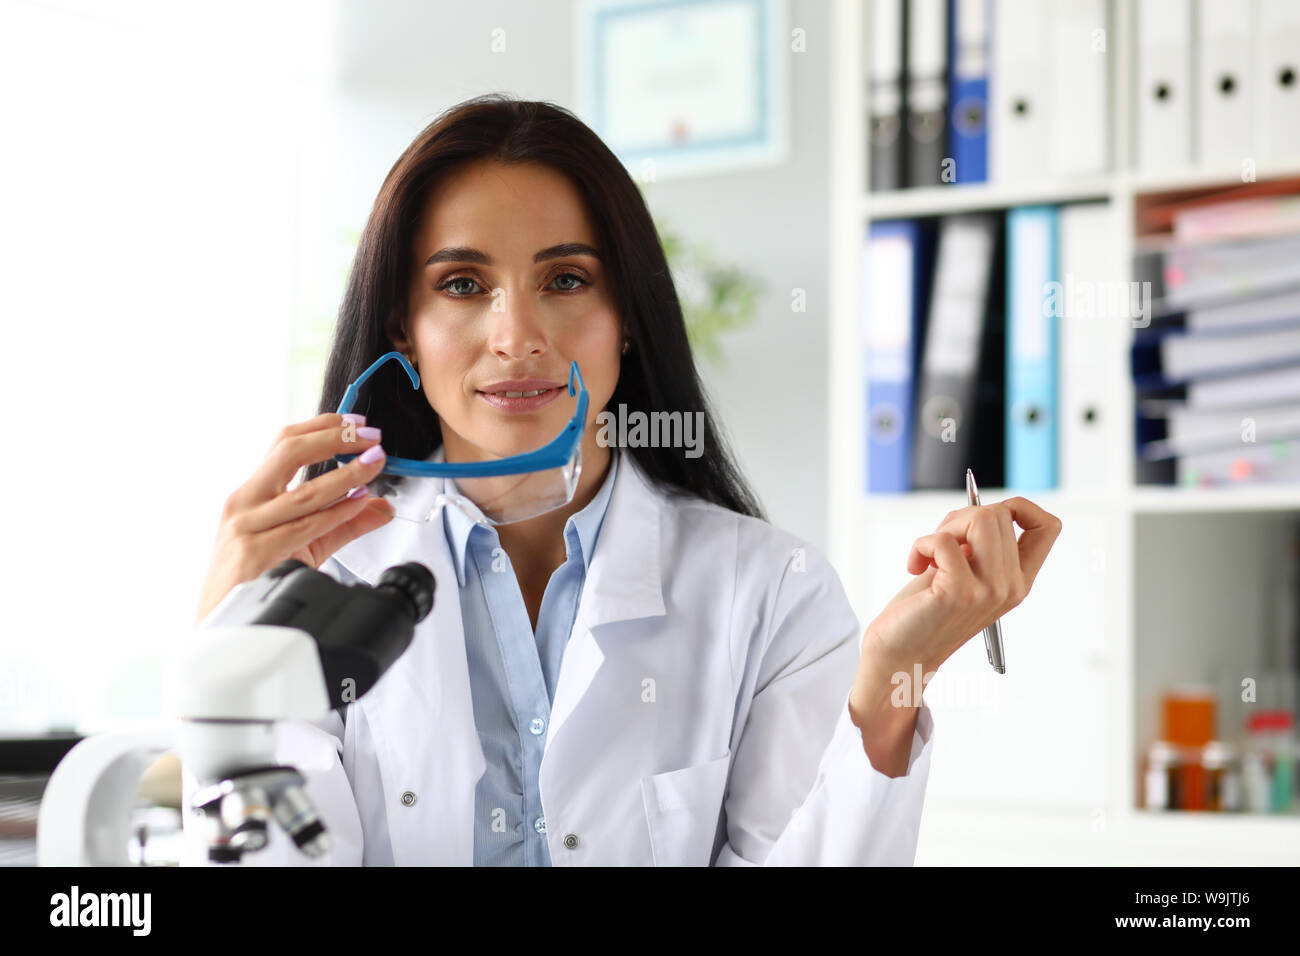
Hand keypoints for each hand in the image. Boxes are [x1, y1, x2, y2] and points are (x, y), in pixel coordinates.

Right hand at [194, 413, 394, 621]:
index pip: (284, 443)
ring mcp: (247, 528)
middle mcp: (244, 504)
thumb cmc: (254, 581)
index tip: (356, 422)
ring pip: (304, 491)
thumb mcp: (305, 545)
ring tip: (376, 463)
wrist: (221, 625)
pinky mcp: (255, 554)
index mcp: (251, 494)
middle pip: (289, 451)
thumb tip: (381, 507)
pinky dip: (336, 511)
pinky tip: (359, 502)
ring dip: (347, 474)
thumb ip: (343, 523)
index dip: (323, 427)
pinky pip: (304, 527)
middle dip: (335, 438)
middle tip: (372, 436)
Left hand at [862, 496, 1062, 687]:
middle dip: (961, 517)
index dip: (1019, 507)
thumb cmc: (925, 609)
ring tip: (930, 554)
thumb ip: (979, 544)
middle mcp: (1011, 587)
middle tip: (940, 544)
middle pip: (1001, 514)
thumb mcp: (964, 571)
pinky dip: (921, 545)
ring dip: (944, 528)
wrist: (899, 653)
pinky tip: (915, 566)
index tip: (982, 516)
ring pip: (980, 519)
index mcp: (1017, 580)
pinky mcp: (959, 592)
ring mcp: (988, 591)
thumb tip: (978, 509)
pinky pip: (943, 541)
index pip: (1048, 527)